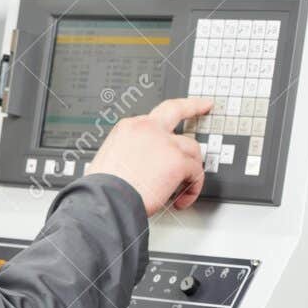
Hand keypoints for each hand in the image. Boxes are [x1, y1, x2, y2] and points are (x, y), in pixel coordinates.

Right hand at [86, 97, 210, 214]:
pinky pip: (196, 173)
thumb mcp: (110, 159)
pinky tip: (181, 200)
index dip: (169, 112)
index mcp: (129, 128)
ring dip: (191, 168)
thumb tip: (141, 163)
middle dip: (195, 106)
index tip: (177, 108)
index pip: (155, 116)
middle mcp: (148, 129)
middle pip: (178, 110)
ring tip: (183, 187)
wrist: (105, 200)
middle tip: (205, 106)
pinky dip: (192, 188)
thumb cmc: (102, 188)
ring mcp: (166, 143)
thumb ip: (130, 152)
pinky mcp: (178, 161)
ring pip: (192, 149)